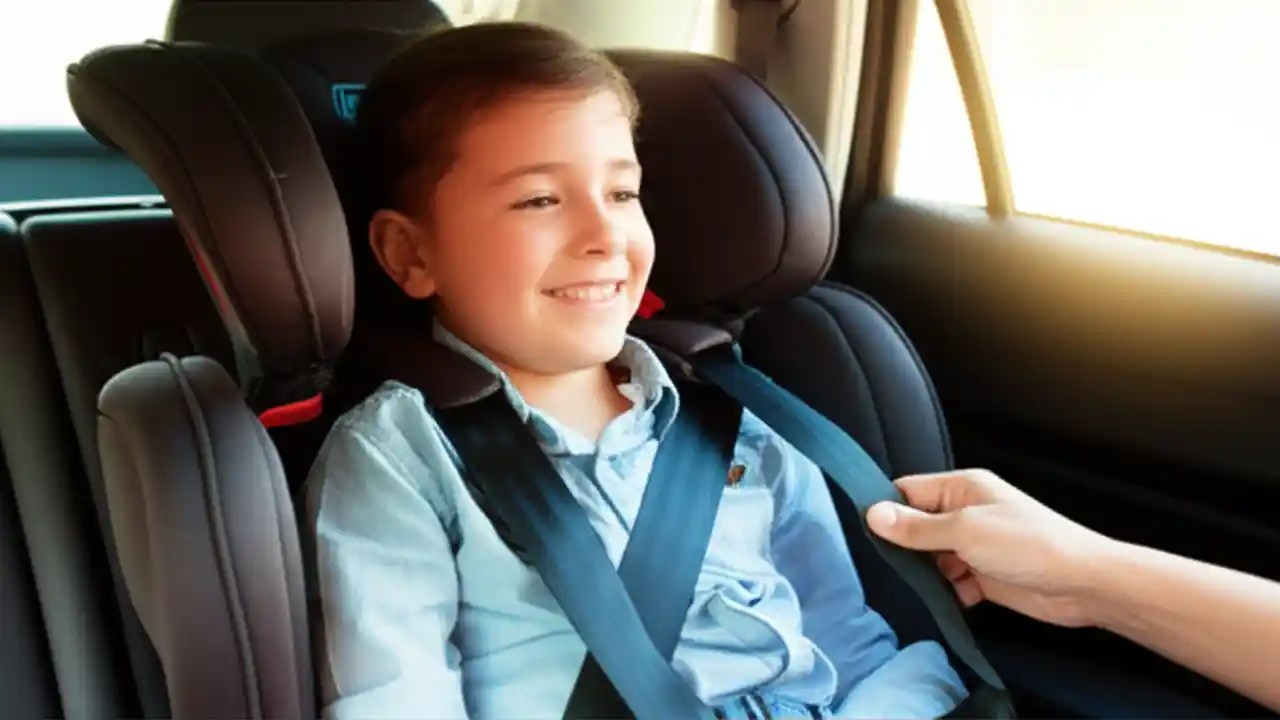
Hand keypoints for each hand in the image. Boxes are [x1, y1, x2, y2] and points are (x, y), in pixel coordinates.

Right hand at [865, 469, 1114, 627]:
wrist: (1082, 584)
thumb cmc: (1029, 545)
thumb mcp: (965, 530)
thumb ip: (917, 526)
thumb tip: (873, 514)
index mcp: (962, 488)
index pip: (908, 491)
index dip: (886, 509)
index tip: (867, 533)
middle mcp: (965, 513)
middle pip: (916, 526)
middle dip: (905, 546)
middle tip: (895, 565)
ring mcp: (975, 545)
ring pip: (931, 558)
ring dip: (927, 573)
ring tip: (931, 584)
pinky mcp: (984, 576)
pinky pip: (951, 582)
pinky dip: (949, 592)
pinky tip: (957, 597)